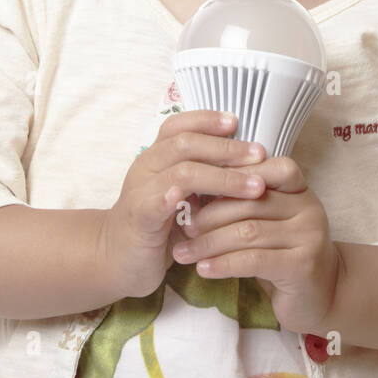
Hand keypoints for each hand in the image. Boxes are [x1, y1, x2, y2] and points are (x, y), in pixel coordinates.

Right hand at [99, 109, 269, 299]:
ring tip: (254, 186)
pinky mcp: (139, 220)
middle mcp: (147, 167)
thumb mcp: (183, 195)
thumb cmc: (158, 225)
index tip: (237, 121)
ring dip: (222, 177)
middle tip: (260, 154)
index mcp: (157, 157)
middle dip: (227, 148)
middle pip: (185, 143)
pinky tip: (194, 198)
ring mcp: (140, 192)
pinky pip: (155, 203)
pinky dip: (173, 197)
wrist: (117, 258)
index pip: (178, 125)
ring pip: (181, 172)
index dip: (207, 119)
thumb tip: (249, 163)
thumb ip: (206, 177)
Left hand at [171, 152, 341, 335]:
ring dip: (209, 242)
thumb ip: (241, 202)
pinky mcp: (303, 266)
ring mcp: (309, 235)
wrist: (319, 297)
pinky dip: (223, 264)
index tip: (193, 188)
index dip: (226, 175)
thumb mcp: (265, 222)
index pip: (262, 167)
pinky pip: (254, 260)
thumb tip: (191, 188)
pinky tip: (203, 269)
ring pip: (247, 232)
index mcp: (298, 188)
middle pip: (248, 201)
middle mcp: (308, 207)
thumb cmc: (281, 255)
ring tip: (183, 252)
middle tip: (182, 225)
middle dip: (209, 214)